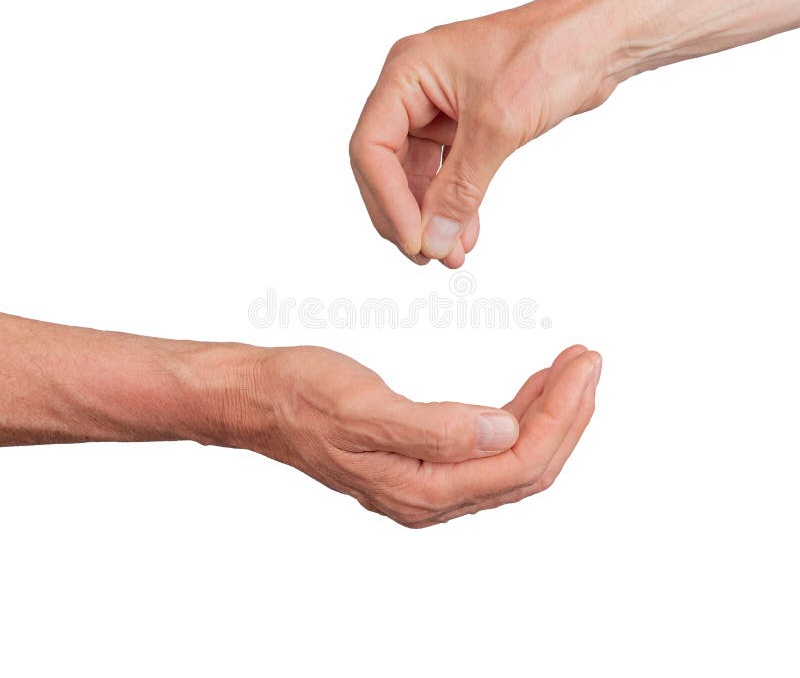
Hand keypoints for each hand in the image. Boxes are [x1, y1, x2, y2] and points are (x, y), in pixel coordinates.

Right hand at [226, 344, 600, 526]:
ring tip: (572, 368)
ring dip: (550, 415)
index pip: (517, 461)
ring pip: (514, 459)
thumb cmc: (304, 397)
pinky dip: (521, 415)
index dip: (560, 414)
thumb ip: (433, 429)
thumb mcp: (363, 408)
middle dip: (567, 413)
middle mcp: (432, 498)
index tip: (582, 364)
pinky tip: (532, 389)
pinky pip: (492, 449)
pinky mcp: (425, 464)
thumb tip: (501, 432)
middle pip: (527, 467)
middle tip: (588, 360)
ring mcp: (429, 485)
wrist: (264, 400)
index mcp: (421, 490)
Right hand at [350, 0, 619, 267]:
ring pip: (415, 176)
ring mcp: (438, 108)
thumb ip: (460, 188)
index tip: (415, 240)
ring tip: (447, 254)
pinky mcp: (463, 125)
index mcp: (407, 72)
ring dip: (429, 217)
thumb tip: (433, 240)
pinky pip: (444, 174)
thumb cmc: (552, 51)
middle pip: (386, 166)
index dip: (388, 199)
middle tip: (425, 255)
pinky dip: (452, 205)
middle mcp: (414, 89)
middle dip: (405, 215)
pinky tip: (463, 234)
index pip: (373, 147)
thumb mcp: (498, 125)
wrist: (601, 39)